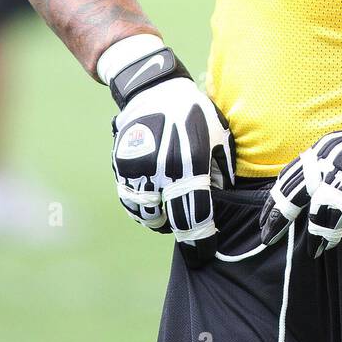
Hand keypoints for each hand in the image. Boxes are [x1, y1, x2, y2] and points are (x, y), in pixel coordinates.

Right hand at [109, 45, 234, 246]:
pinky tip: (155, 196)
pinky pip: (130, 200)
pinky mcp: (120, 167)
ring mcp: (136, 169)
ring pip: (145, 214)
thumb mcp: (219, 139)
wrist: (153, 90)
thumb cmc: (195, 114)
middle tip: (190, 223)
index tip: (205, 251)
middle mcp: (159, 170)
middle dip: (181, 229)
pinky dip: (142, 205)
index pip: (193, 217)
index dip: (200, 240)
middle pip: (167, 222)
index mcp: (189, 164)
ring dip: (160, 218)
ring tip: (171, 208)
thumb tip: (221, 203)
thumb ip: (221, 174)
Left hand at [259, 96, 341, 256]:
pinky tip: (325, 245)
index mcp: (325, 147)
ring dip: (308, 229)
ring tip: (308, 246)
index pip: (291, 174)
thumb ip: (335, 172)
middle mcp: (327, 153)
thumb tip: (318, 197)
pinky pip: (333, 212)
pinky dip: (326, 231)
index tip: (267, 217)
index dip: (277, 198)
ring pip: (311, 203)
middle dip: (277, 214)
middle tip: (266, 236)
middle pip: (292, 188)